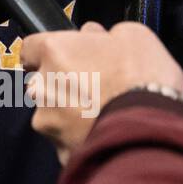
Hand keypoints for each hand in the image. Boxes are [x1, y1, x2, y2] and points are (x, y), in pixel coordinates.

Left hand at [19, 21, 182, 164]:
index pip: (30, 48)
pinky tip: (104, 134)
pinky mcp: (61, 150)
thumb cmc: (142, 77)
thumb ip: (102, 33)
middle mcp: (42, 87)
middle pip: (42, 83)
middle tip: (94, 87)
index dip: (47, 52)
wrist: (152, 132)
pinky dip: (81, 138)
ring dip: (70, 114)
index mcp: (54, 52)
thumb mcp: (133, 36)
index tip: (61, 58)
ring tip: (104, 115)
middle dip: (61, 85)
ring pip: (52, 115)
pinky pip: (67, 141)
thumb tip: (92, 34)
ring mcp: (49, 121)